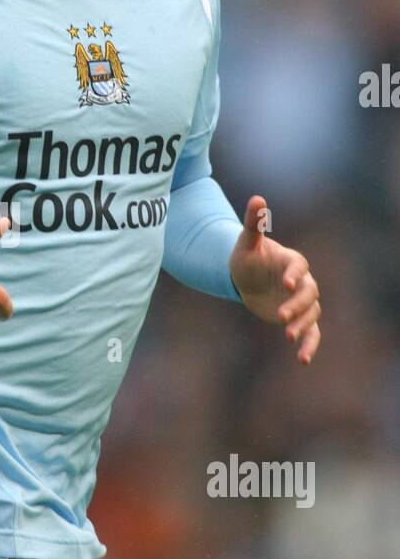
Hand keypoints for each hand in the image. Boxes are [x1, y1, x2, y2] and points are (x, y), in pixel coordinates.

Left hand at [228, 195, 320, 364]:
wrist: (246, 277)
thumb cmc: (246, 256)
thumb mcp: (245, 242)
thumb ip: (253, 223)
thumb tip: (257, 199)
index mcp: (291, 262)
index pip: (298, 267)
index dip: (293, 274)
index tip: (284, 283)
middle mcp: (301, 281)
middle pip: (309, 293)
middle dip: (297, 305)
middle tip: (281, 317)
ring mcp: (300, 301)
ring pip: (312, 313)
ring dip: (303, 325)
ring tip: (288, 337)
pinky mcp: (297, 318)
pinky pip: (310, 331)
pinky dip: (308, 344)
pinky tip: (301, 360)